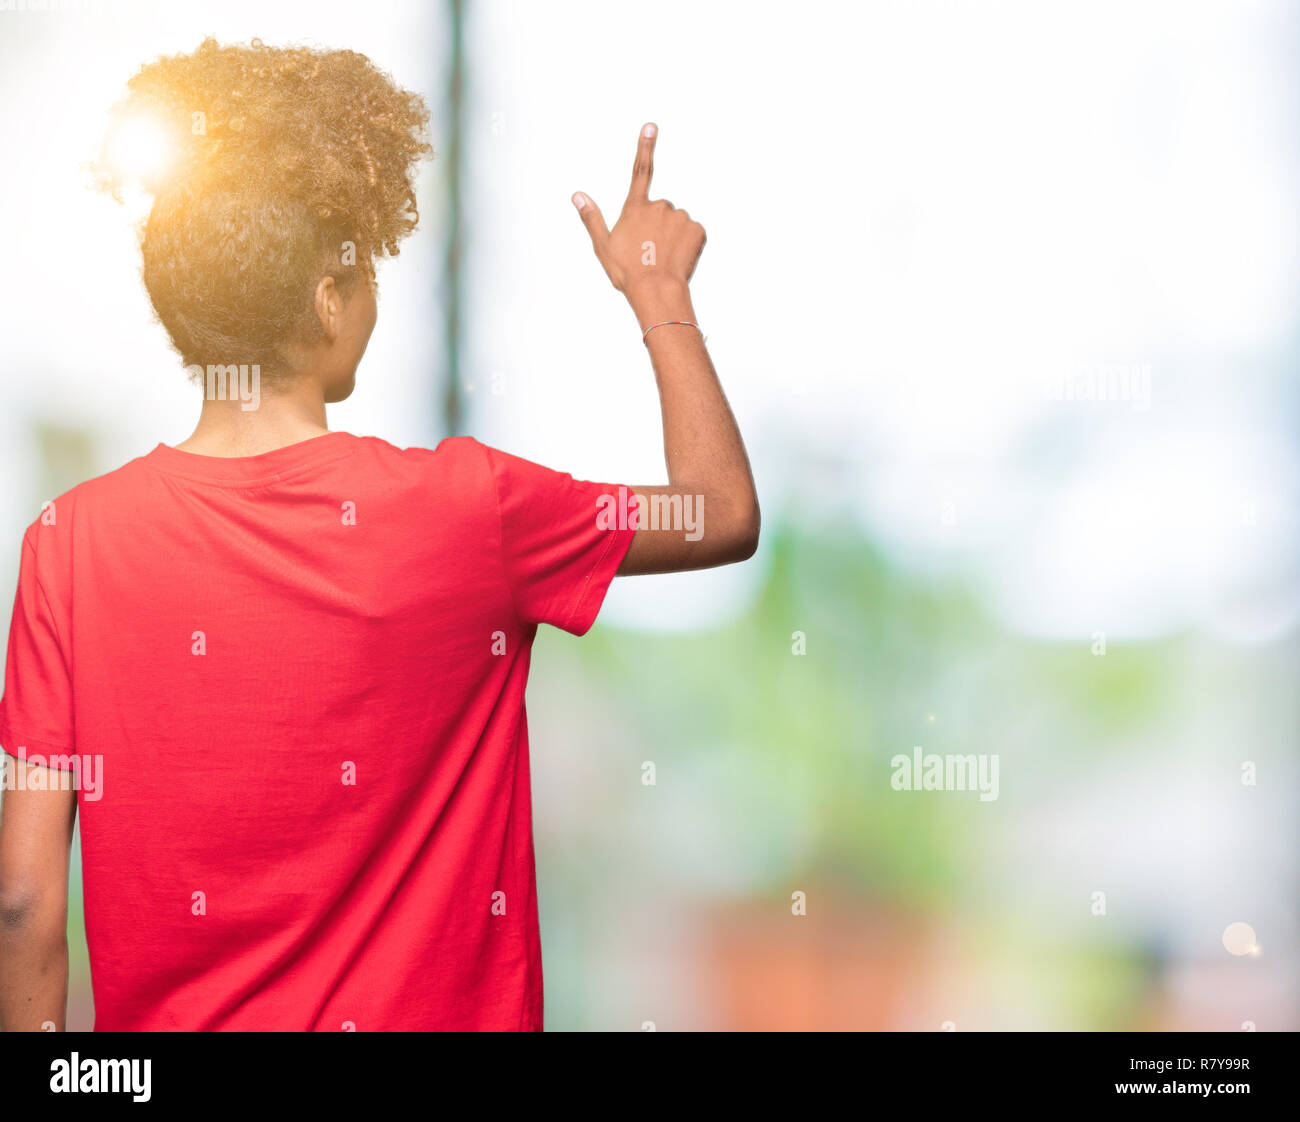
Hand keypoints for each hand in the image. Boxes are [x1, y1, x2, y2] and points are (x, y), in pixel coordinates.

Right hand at [573, 123, 705, 320]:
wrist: (657, 291)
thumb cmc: (628, 273)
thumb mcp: (603, 246)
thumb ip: (592, 217)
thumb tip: (578, 195)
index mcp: (636, 207)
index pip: (641, 170)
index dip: (645, 146)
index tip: (651, 127)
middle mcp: (660, 206)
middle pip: (660, 210)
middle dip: (657, 227)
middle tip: (650, 252)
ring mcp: (680, 217)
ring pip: (677, 223)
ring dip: (672, 236)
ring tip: (663, 258)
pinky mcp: (697, 230)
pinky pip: (693, 234)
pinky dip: (687, 245)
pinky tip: (678, 259)